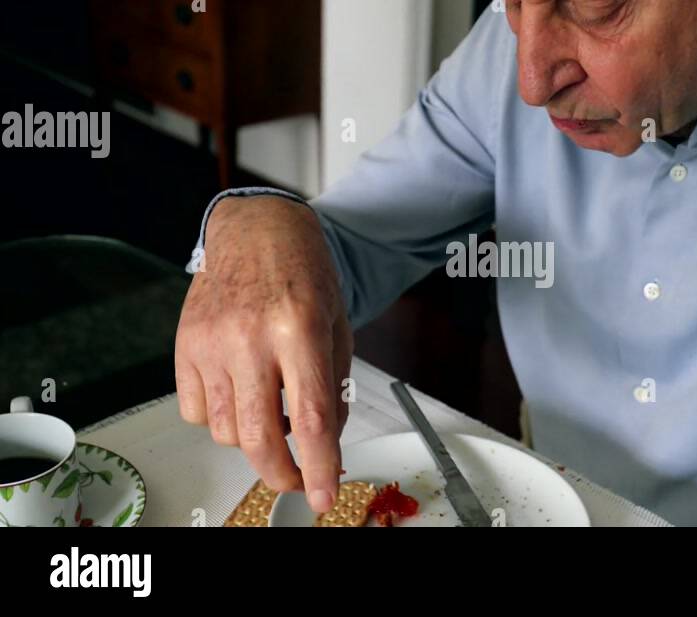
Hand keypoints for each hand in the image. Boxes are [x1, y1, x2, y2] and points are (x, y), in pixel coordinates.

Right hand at [175, 195, 353, 512]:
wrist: (256, 230)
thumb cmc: (302, 274)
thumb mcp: (337, 326)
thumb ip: (334, 388)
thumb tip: (326, 445)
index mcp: (298, 329)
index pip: (311, 418)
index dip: (319, 467)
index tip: (322, 495)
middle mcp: (250, 337)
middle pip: (259, 437)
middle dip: (281, 474)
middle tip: (297, 479)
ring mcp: (210, 343)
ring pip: (226, 432)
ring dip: (253, 438)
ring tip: (271, 408)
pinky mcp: (183, 346)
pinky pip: (197, 413)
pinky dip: (221, 417)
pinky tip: (239, 389)